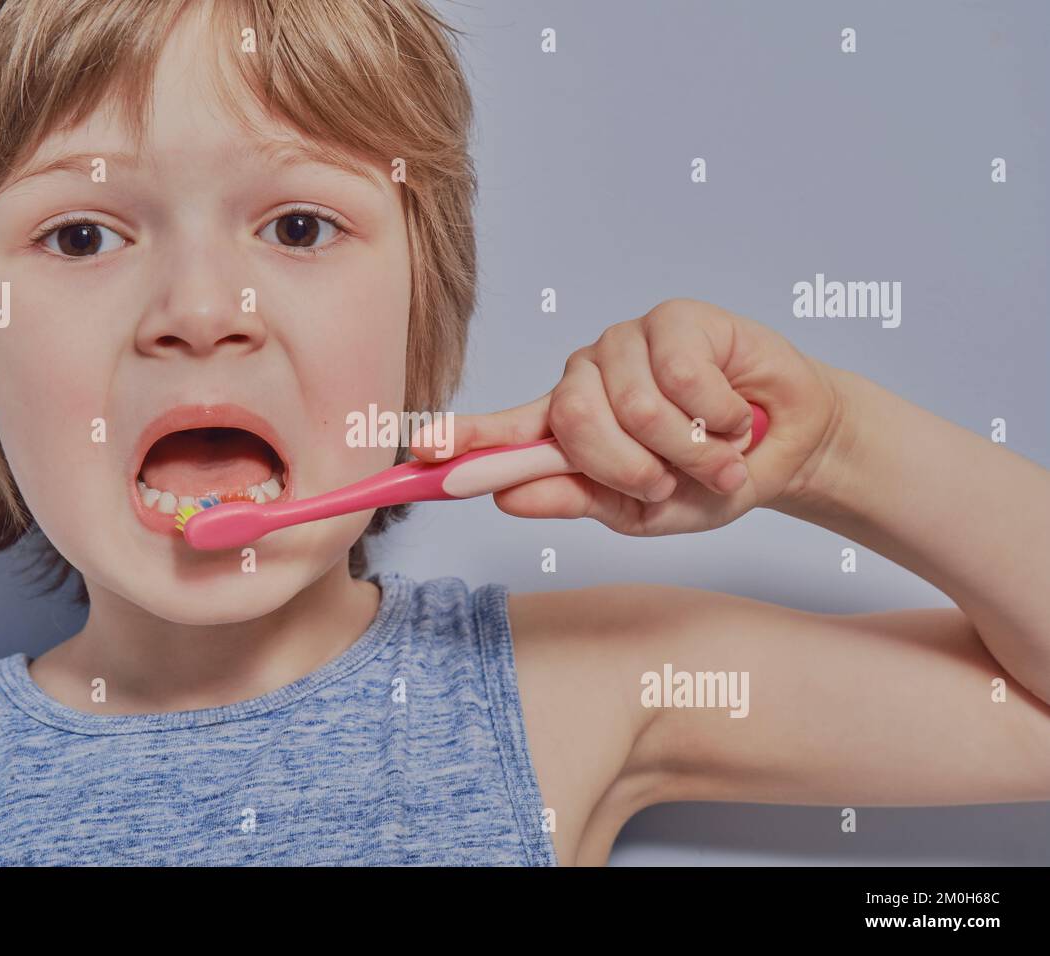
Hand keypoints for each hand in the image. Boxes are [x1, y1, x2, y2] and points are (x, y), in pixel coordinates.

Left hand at [410, 298, 843, 535]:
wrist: (786, 451)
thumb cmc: (708, 478)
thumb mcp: (641, 510)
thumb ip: (576, 499)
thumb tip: (506, 496)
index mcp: (570, 428)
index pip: (507, 430)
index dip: (466, 439)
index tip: (422, 453)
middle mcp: (587, 380)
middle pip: (571, 422)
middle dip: (628, 470)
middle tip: (669, 486)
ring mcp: (626, 345)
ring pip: (631, 404)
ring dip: (686, 450)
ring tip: (714, 455)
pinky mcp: (673, 319)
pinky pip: (681, 376)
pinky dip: (716, 416)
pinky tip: (732, 416)